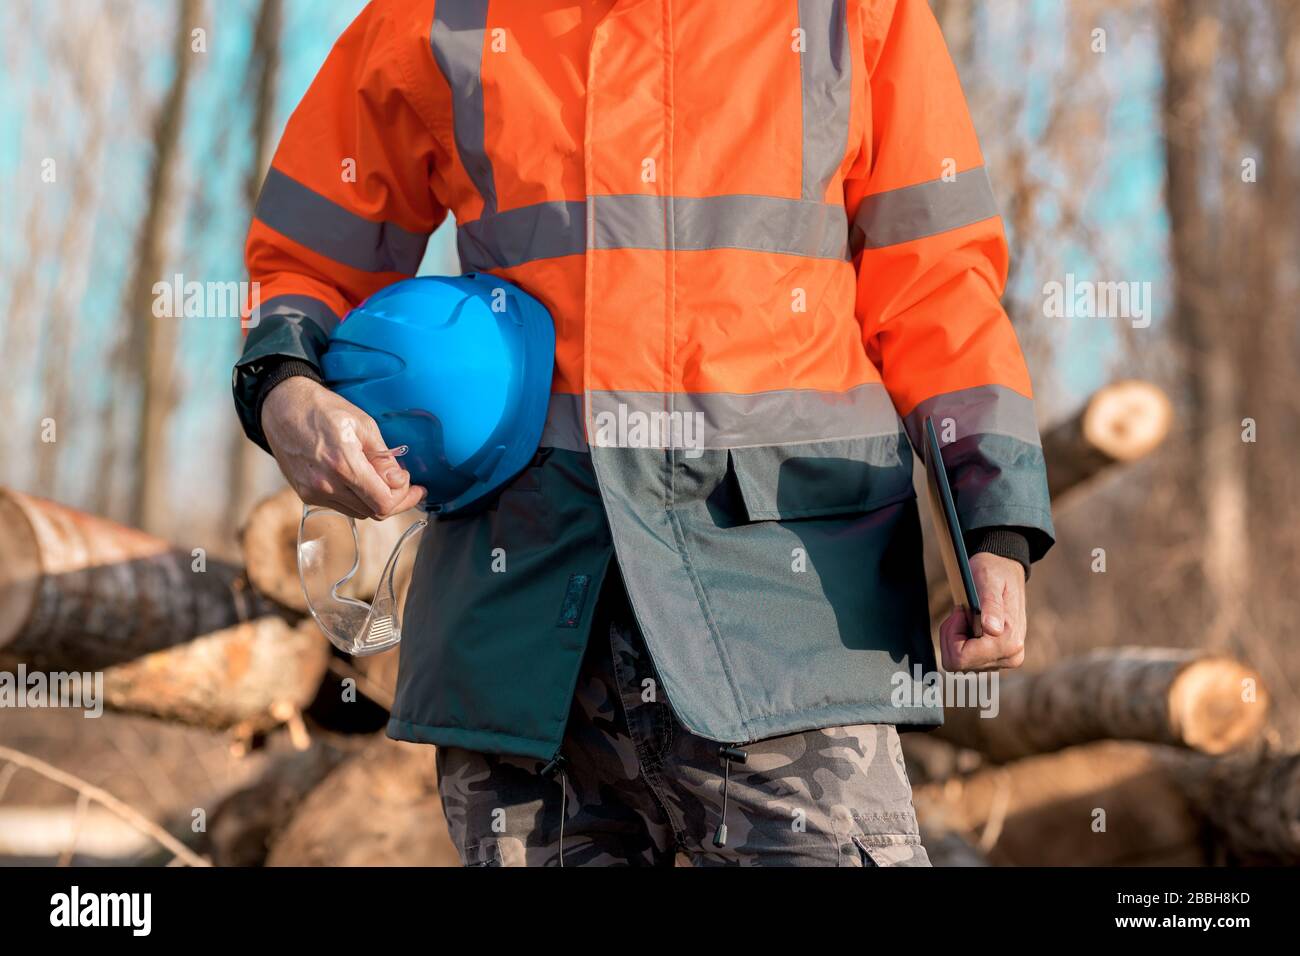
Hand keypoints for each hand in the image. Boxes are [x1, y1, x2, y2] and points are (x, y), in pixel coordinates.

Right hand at [261, 376, 425, 519]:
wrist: (281, 407)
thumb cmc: (322, 409)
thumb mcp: (362, 424)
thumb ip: (382, 457)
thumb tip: (398, 480)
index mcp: (343, 464)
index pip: (382, 502)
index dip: (405, 498)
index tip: (415, 487)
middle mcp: (326, 484)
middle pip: (373, 512)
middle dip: (395, 500)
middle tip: (406, 486)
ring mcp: (313, 492)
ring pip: (359, 512)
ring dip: (376, 501)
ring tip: (384, 481)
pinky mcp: (305, 494)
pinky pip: (341, 506)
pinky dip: (357, 499)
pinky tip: (362, 481)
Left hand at [938, 552, 1026, 671]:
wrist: (1005, 572)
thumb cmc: (994, 573)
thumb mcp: (988, 581)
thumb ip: (990, 605)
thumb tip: (993, 630)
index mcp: (1009, 642)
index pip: (961, 658)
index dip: (953, 634)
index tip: (961, 611)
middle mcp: (1010, 657)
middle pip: (958, 663)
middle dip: (951, 636)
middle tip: (961, 611)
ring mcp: (1004, 660)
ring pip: (959, 663)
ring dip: (955, 637)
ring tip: (967, 615)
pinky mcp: (996, 659)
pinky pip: (964, 659)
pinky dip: (959, 640)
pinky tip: (970, 623)